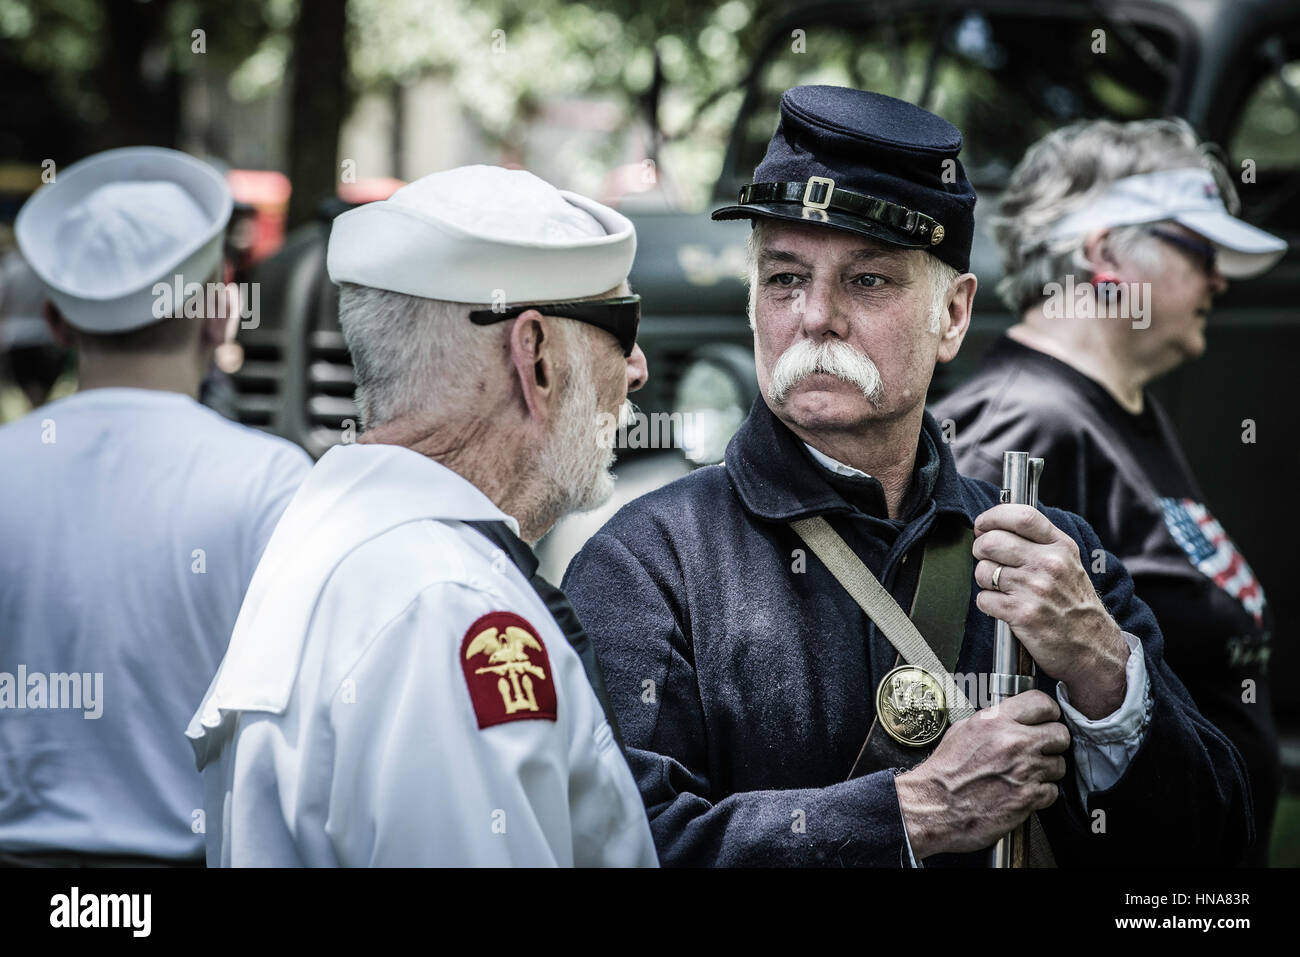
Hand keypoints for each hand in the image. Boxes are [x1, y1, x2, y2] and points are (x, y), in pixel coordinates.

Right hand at [894, 691, 1068, 858]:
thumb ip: (992, 721)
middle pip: (1060, 734)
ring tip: (1028, 774)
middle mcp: (1013, 742)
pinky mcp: (1028, 797)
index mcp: (995, 721)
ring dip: (1048, 770)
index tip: (1048, 719)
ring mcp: (1024, 770)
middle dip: (1053, 742)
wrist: (934, 806)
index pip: (1042, 704)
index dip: (1049, 713)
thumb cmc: (944, 773)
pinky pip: (1052, 791)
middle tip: (1043, 749)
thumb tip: (1010, 718)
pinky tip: (1023, 791)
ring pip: (1060, 765)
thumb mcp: (962, 731)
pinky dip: (1041, 794)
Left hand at [972, 504, 1129, 717]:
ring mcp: (1035, 589)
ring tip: (1002, 588)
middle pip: (991, 541)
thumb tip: (996, 526)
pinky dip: (988, 604)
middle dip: (980, 550)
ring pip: (983, 571)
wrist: (1093, 648)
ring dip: (984, 580)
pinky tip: (1004, 608)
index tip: (983, 525)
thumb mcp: (1069, 563)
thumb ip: (1039, 542)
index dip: (992, 516)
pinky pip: (983, 598)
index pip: (1021, 515)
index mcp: (1061, 547)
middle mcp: (1049, 564)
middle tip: (987, 559)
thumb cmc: (1074, 605)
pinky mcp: (1022, 614)